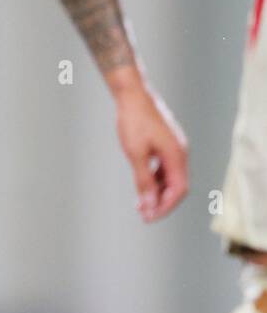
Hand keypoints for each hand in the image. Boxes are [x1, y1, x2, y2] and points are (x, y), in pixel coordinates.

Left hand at [113, 81, 188, 221]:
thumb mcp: (136, 154)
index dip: (165, 207)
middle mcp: (180, 153)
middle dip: (162, 203)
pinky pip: (165, 168)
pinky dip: (156, 179)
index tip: (149, 217)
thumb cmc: (133, 122)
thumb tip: (149, 204)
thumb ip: (143, 180)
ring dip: (158, 192)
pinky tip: (143, 185)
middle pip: (177, 186)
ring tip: (140, 205)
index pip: (178, 191)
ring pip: (171, 177)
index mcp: (177, 156)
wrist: (133, 95)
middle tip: (144, 215)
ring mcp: (174, 148)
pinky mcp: (166, 143)